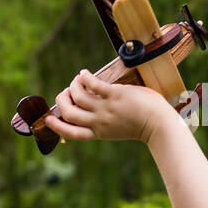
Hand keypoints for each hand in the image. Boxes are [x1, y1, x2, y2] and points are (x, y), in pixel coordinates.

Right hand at [44, 69, 168, 144]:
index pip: (71, 133)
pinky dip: (83, 77)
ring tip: (77, 80)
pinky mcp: (114, 95)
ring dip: (73, 86)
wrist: (159, 124)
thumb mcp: (117, 129)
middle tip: (65, 93)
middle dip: (61, 101)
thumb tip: (92, 112)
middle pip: (68, 113)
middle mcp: (98, 122)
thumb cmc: (141, 124)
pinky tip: (84, 73)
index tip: (48, 119)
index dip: (56, 126)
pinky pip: (91, 84)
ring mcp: (105, 109)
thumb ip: (104, 124)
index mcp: (98, 133)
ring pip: (77, 96)